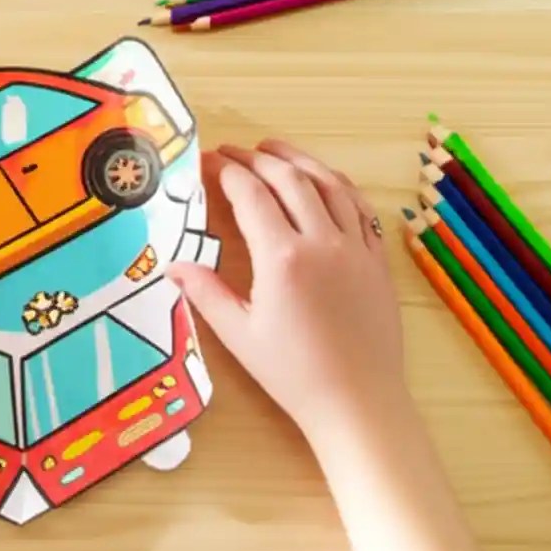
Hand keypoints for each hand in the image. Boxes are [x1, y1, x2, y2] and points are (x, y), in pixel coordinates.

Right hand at [168, 141, 403, 433]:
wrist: (358, 400)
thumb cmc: (293, 374)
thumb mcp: (239, 335)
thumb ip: (206, 293)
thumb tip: (173, 266)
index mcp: (282, 258)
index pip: (251, 196)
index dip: (228, 173)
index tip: (209, 162)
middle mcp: (322, 241)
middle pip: (289, 179)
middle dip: (258, 158)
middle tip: (234, 151)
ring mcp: (355, 247)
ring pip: (328, 184)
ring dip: (299, 160)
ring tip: (275, 150)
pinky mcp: (377, 259)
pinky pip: (360, 206)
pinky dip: (337, 184)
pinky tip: (324, 180)